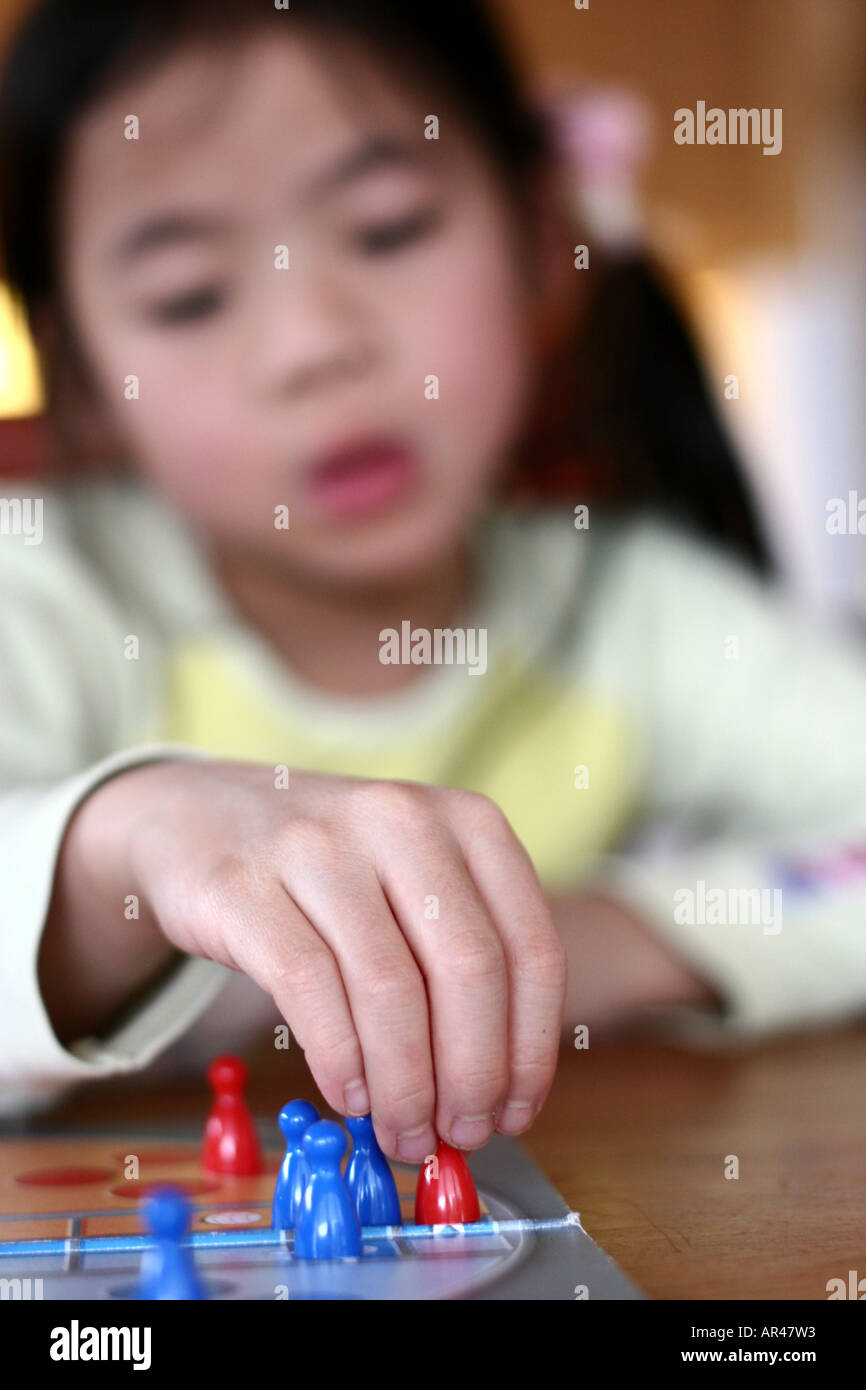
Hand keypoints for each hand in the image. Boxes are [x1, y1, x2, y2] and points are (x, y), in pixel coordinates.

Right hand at [68, 760, 566, 1158]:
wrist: (202, 817)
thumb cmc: (332, 871)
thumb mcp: (416, 885)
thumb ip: (460, 965)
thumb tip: (496, 1096)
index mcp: (468, 821)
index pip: (530, 948)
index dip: (529, 1048)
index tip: (515, 1112)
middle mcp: (402, 819)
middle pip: (468, 969)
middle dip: (472, 1074)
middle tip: (459, 1135)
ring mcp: (320, 845)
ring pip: (390, 987)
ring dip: (405, 1085)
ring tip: (403, 1131)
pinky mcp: (246, 884)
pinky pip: (309, 989)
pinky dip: (340, 1059)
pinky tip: (348, 1096)